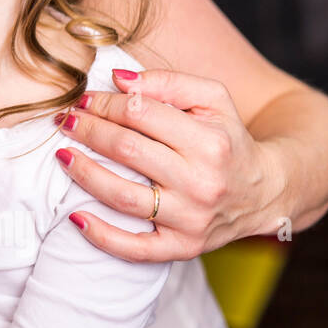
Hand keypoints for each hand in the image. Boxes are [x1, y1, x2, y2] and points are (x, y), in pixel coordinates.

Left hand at [59, 68, 274, 260]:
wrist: (265, 192)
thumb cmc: (228, 139)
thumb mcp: (213, 100)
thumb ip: (168, 82)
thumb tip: (119, 79)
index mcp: (209, 142)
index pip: (141, 114)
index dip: (105, 103)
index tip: (83, 100)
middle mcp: (201, 182)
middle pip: (127, 151)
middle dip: (88, 131)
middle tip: (64, 121)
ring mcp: (191, 219)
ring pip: (124, 197)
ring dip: (84, 174)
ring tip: (62, 156)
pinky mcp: (183, 247)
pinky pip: (135, 249)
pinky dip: (102, 236)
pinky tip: (75, 218)